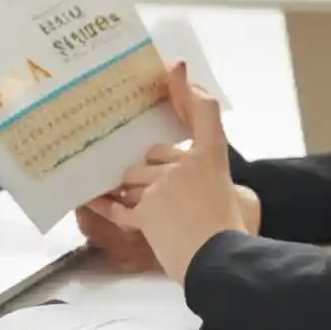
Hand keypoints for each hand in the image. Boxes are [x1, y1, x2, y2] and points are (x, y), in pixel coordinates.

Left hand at [87, 62, 248, 282]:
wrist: (220, 261)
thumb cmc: (227, 232)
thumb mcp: (226, 194)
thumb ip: (200, 176)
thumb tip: (173, 173)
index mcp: (213, 157)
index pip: (203, 111)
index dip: (186, 88)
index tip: (175, 67)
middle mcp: (187, 164)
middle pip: (152, 154)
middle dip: (149, 172)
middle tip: (165, 199)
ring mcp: (165, 185)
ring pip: (133, 181)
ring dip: (135, 197)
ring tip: (154, 219)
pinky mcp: (148, 209)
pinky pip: (121, 207)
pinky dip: (112, 211)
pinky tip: (103, 209)